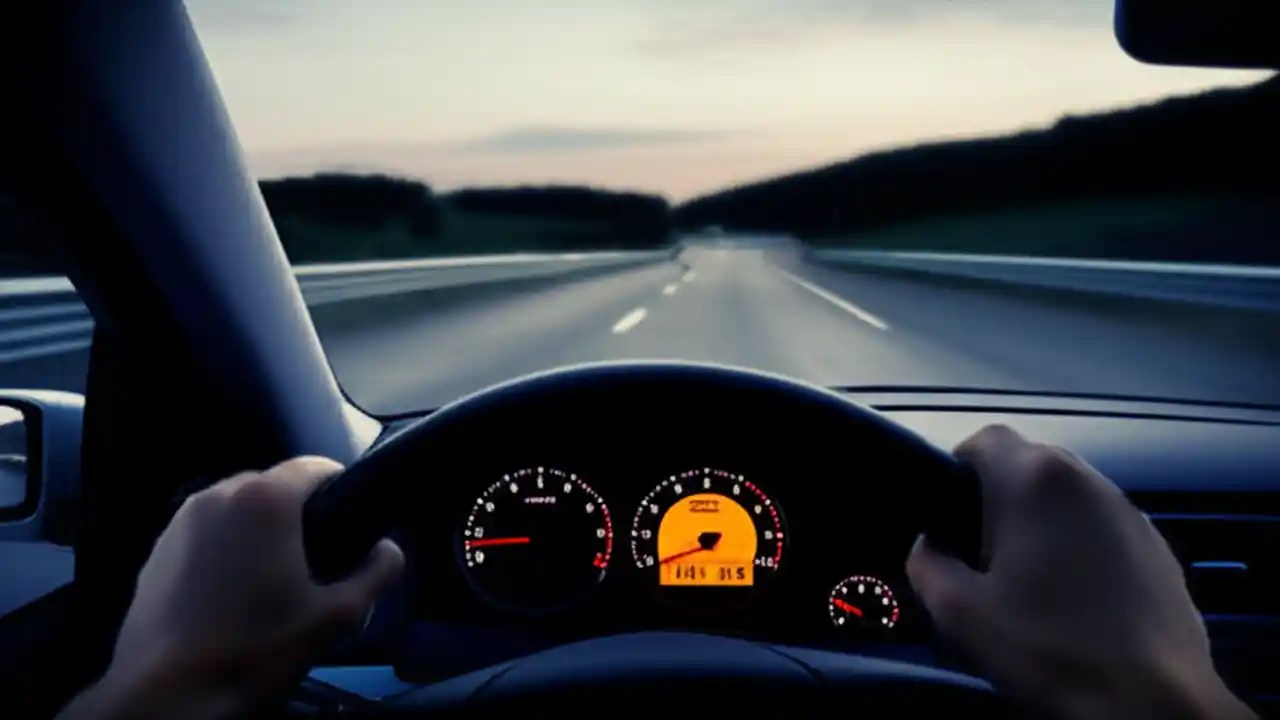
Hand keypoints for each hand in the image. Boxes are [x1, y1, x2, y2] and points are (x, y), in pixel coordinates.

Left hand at [59, 457, 403, 719]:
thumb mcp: (337, 618)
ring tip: (271, 580)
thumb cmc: (256, 650)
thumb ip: (376, 574)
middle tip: (316, 561)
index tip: (353, 524)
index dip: (342, 488)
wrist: (166, 697)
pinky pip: (204, 534)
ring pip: (236, 509)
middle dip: (299, 513)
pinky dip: (224, 550)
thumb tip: (388, 550)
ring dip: (258, 531)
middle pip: (274, 485)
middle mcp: (217, 495)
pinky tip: (231, 596)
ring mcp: (178, 522)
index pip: (316, 465)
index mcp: (264, 500)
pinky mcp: (154, 551)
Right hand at [907, 425, 1254, 719]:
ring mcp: (1131, 511)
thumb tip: (929, 547)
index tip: (951, 516)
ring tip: (1032, 579)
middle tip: (984, 554)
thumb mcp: (959, 612)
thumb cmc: (1048, 646)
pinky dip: (1083, 547)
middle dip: (1001, 498)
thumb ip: (926, 563)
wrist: (1151, 699)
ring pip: (1069, 497)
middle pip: (1028, 464)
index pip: (983, 438)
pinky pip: (1104, 528)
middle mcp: (1087, 480)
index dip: (958, 469)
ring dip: (1044, 522)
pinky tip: (1077, 598)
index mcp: (1034, 479)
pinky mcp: (1159, 546)